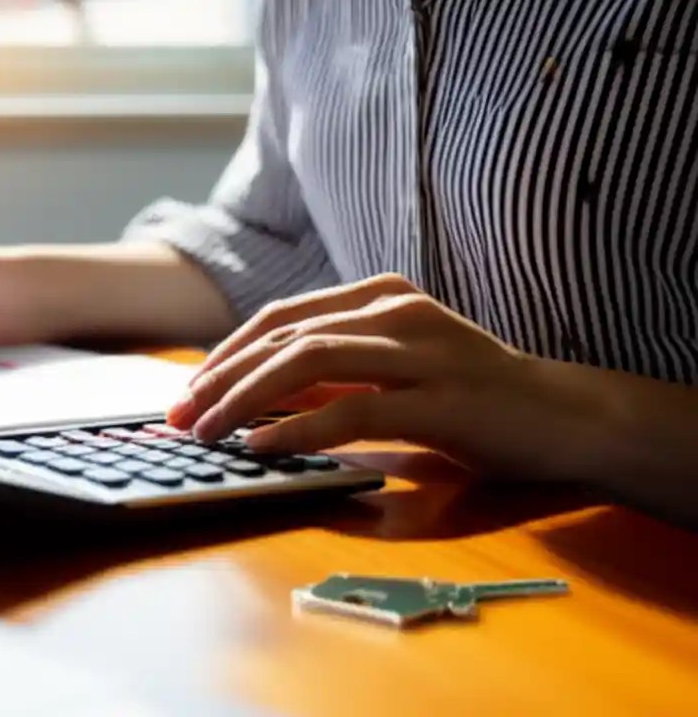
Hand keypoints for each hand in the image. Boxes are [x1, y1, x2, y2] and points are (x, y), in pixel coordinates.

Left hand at [166, 273, 622, 480]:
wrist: (562, 416)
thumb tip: (254, 397)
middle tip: (179, 416)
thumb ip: (332, 376)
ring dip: (246, 398)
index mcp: (379, 295)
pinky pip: (353, 408)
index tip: (188, 390)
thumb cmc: (468, 398)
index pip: (281, 317)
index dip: (227, 353)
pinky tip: (262, 446)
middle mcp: (395, 311)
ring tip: (208, 432)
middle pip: (284, 335)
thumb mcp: (391, 373)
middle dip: (221, 377)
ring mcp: (421, 350)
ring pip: (309, 361)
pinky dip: (299, 427)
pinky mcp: (441, 398)